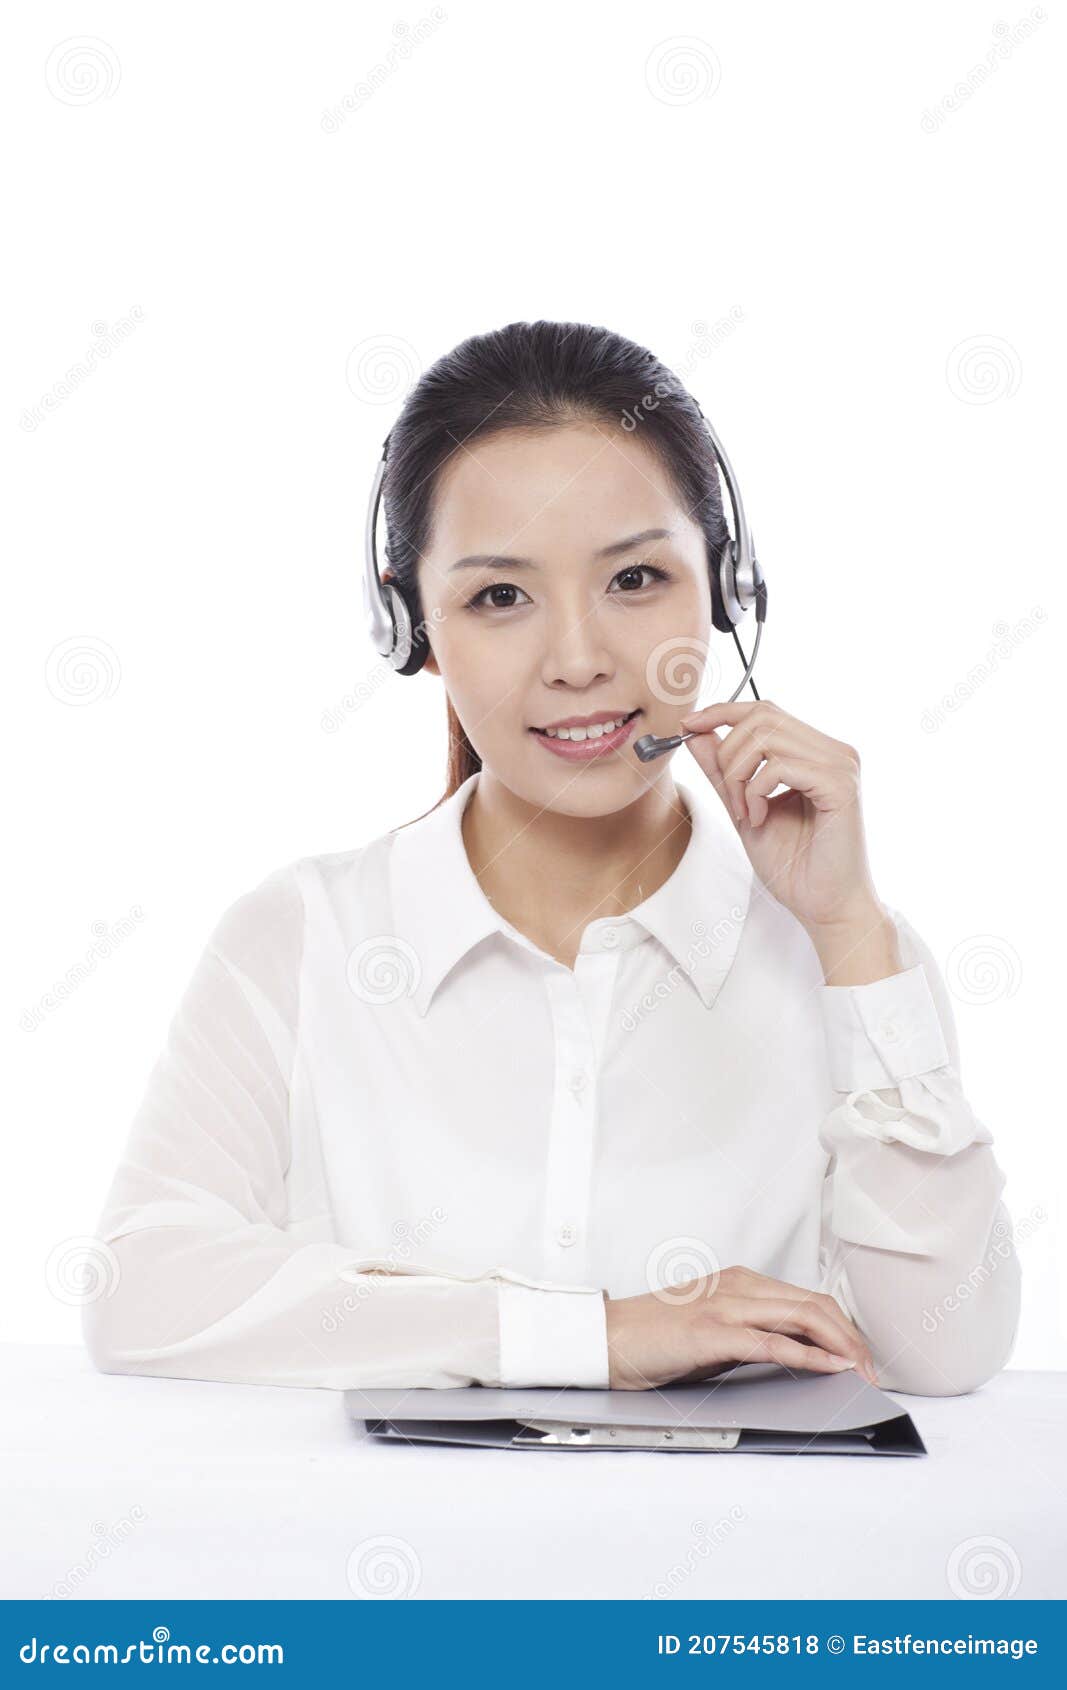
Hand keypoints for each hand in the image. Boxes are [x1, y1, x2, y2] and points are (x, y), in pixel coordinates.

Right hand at [604, 1264, 879, 1389]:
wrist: (605, 1340)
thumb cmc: (652, 1339)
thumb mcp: (712, 1331)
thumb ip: (750, 1335)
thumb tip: (794, 1356)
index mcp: (739, 1282)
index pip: (807, 1298)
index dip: (842, 1327)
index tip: (860, 1356)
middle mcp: (738, 1286)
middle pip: (815, 1303)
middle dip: (852, 1337)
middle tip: (871, 1369)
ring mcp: (725, 1305)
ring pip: (803, 1315)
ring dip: (841, 1346)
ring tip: (861, 1372)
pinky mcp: (712, 1332)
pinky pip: (774, 1342)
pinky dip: (810, 1356)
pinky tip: (831, 1369)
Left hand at [678, 699, 882, 935]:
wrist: (826, 907)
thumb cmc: (794, 865)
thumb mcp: (743, 808)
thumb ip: (722, 770)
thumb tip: (696, 731)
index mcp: (816, 752)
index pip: (765, 709)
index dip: (722, 711)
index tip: (688, 726)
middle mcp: (833, 750)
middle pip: (761, 717)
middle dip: (728, 754)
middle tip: (730, 798)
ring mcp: (841, 764)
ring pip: (765, 737)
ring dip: (738, 776)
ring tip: (746, 812)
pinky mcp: (840, 784)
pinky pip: (778, 766)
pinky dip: (755, 791)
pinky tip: (760, 818)